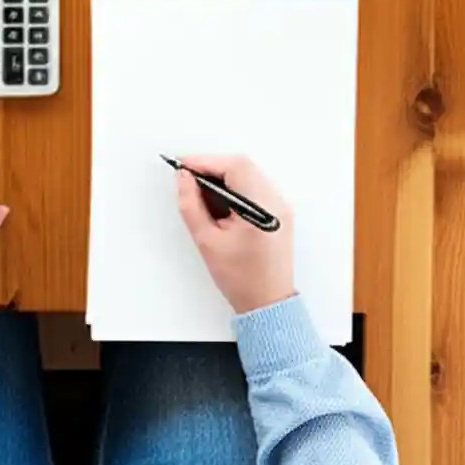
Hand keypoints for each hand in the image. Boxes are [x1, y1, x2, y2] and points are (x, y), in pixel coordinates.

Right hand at [175, 155, 294, 313]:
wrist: (267, 302)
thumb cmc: (240, 279)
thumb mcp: (207, 241)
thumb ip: (191, 204)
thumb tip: (183, 178)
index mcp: (262, 208)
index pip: (235, 167)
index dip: (205, 161)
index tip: (184, 166)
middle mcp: (277, 202)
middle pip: (242, 167)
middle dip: (212, 168)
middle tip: (188, 179)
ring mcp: (281, 206)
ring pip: (248, 175)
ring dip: (223, 178)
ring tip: (201, 195)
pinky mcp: (278, 212)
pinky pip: (254, 188)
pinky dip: (234, 189)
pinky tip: (219, 204)